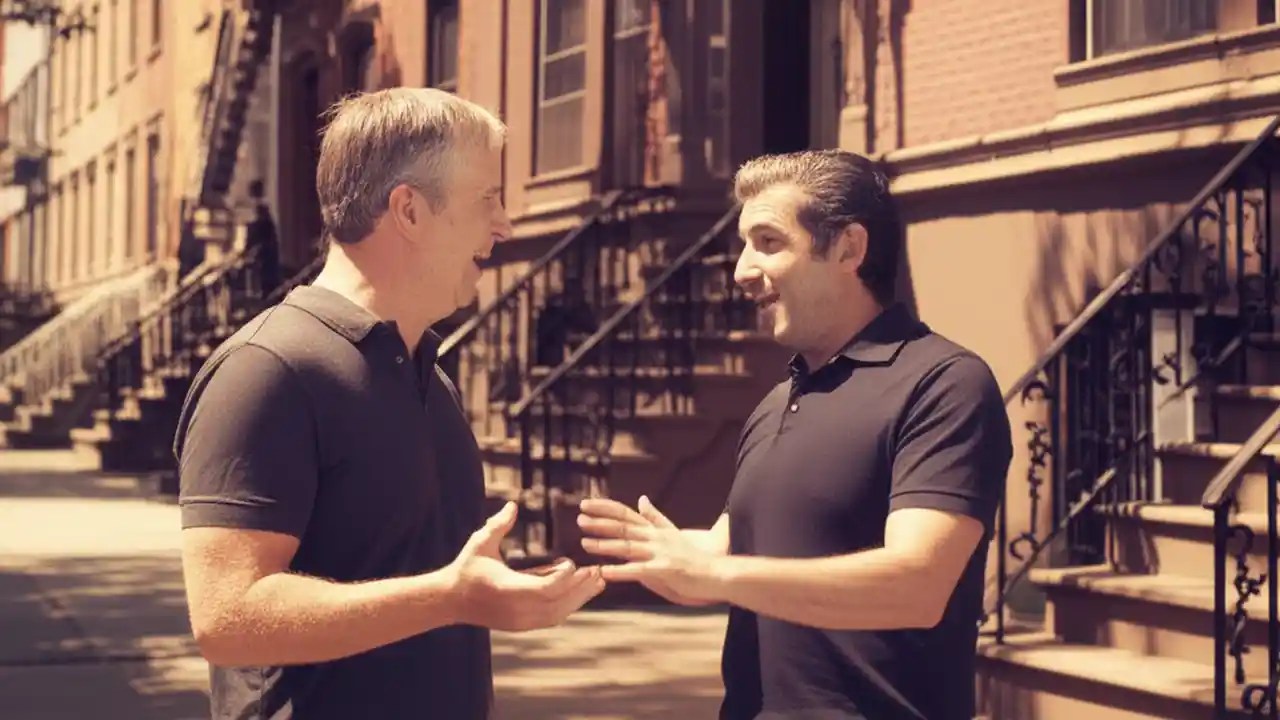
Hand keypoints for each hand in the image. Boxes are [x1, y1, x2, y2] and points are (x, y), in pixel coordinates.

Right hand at [448, 502, 604, 631]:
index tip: (571, 561)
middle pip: (558, 604)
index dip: (563, 577)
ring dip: (579, 598)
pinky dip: (568, 605)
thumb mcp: (480, 542)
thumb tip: (513, 505)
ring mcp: (519, 621)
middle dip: (581, 588)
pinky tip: (580, 591)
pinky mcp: (521, 626)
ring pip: (558, 614)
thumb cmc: (467, 567)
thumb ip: (498, 525)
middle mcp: (516, 610)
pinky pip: (551, 618)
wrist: (450, 600)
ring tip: (597, 581)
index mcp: (507, 589)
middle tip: (599, 571)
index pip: (545, 589)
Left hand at [577, 496, 721, 605]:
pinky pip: (639, 570)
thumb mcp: (672, 532)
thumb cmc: (693, 557)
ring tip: (585, 542)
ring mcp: (660, 553)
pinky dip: (621, 570)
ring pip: (628, 546)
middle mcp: (656, 538)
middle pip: (624, 527)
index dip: (605, 508)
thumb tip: (641, 499)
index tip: (585, 504)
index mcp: (655, 530)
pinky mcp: (665, 570)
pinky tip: (605, 571)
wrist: (717, 573)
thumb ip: (655, 517)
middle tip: (579, 518)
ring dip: (605, 545)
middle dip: (600, 522)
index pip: (626, 514)